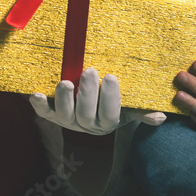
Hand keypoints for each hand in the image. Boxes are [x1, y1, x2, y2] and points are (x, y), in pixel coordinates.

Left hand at [30, 68, 165, 134]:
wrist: (90, 102)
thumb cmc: (112, 100)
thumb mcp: (129, 106)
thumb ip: (141, 111)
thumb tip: (160, 117)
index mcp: (106, 122)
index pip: (109, 115)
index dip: (110, 98)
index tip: (111, 76)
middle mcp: (85, 125)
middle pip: (85, 115)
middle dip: (87, 94)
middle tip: (90, 71)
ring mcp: (67, 120)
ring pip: (64, 116)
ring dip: (64, 99)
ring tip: (65, 82)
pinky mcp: (51, 113)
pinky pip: (43, 113)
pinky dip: (38, 105)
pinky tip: (34, 94)